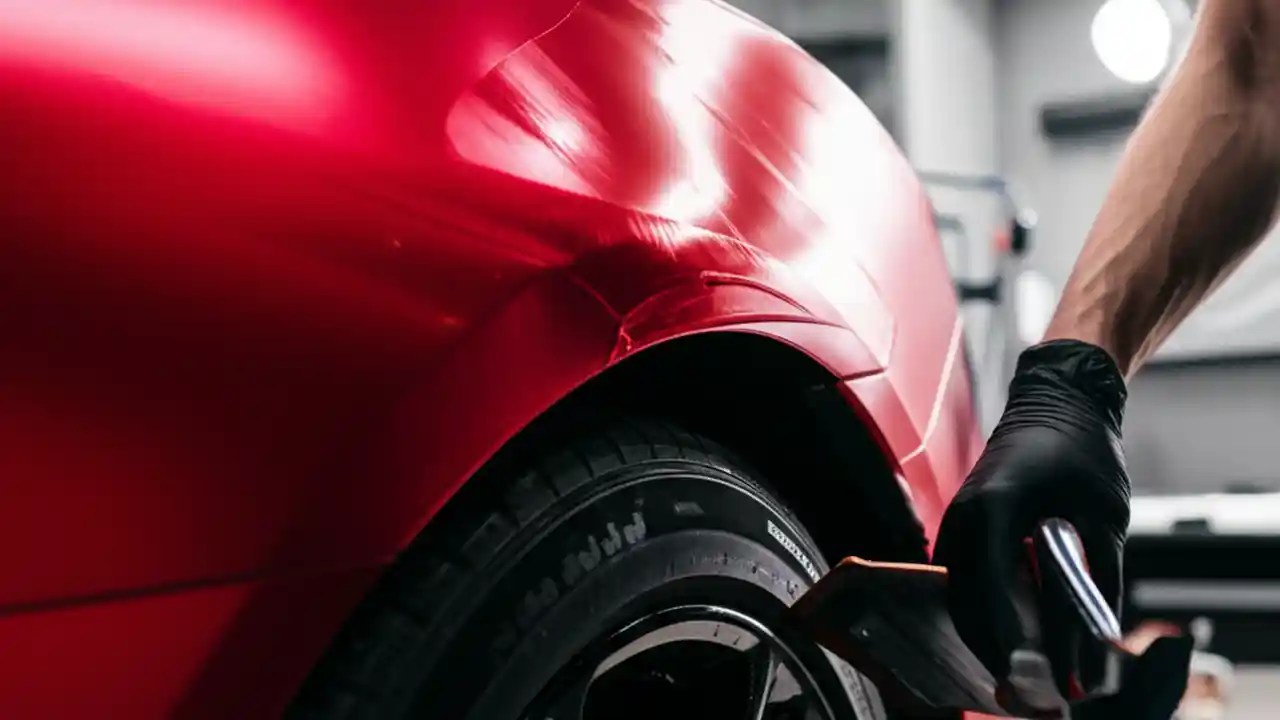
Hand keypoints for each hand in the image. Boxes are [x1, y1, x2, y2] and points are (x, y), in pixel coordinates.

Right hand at [933, 340, 1131, 698]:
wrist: (1057, 400)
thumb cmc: (1083, 449)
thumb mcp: (1104, 515)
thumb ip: (1098, 577)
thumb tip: (1099, 638)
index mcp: (993, 507)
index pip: (991, 590)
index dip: (1014, 641)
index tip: (1041, 676)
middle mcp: (963, 515)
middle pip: (965, 602)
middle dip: (997, 649)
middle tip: (1037, 685)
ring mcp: (957, 519)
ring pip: (958, 595)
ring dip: (987, 632)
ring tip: (1026, 665)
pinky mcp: (961, 524)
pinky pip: (961, 580)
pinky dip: (982, 609)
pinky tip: (1014, 629)